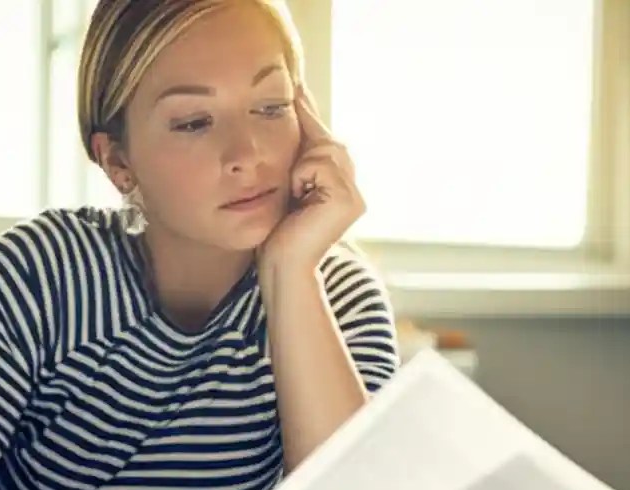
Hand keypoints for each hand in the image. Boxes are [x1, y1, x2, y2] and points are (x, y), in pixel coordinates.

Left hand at [256, 84, 364, 277]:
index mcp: (338, 183)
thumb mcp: (284, 184)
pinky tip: (301, 198)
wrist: (280, 264)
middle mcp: (351, 185)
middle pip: (325, 138)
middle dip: (303, 135)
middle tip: (288, 148)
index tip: (295, 84)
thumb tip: (288, 113)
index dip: (308, 111)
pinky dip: (303, 176)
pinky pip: (319, 163)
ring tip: (295, 193)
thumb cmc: (275, 231)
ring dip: (299, 166)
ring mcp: (355, 193)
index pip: (323, 137)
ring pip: (323, 149)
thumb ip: (294, 157)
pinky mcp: (350, 200)